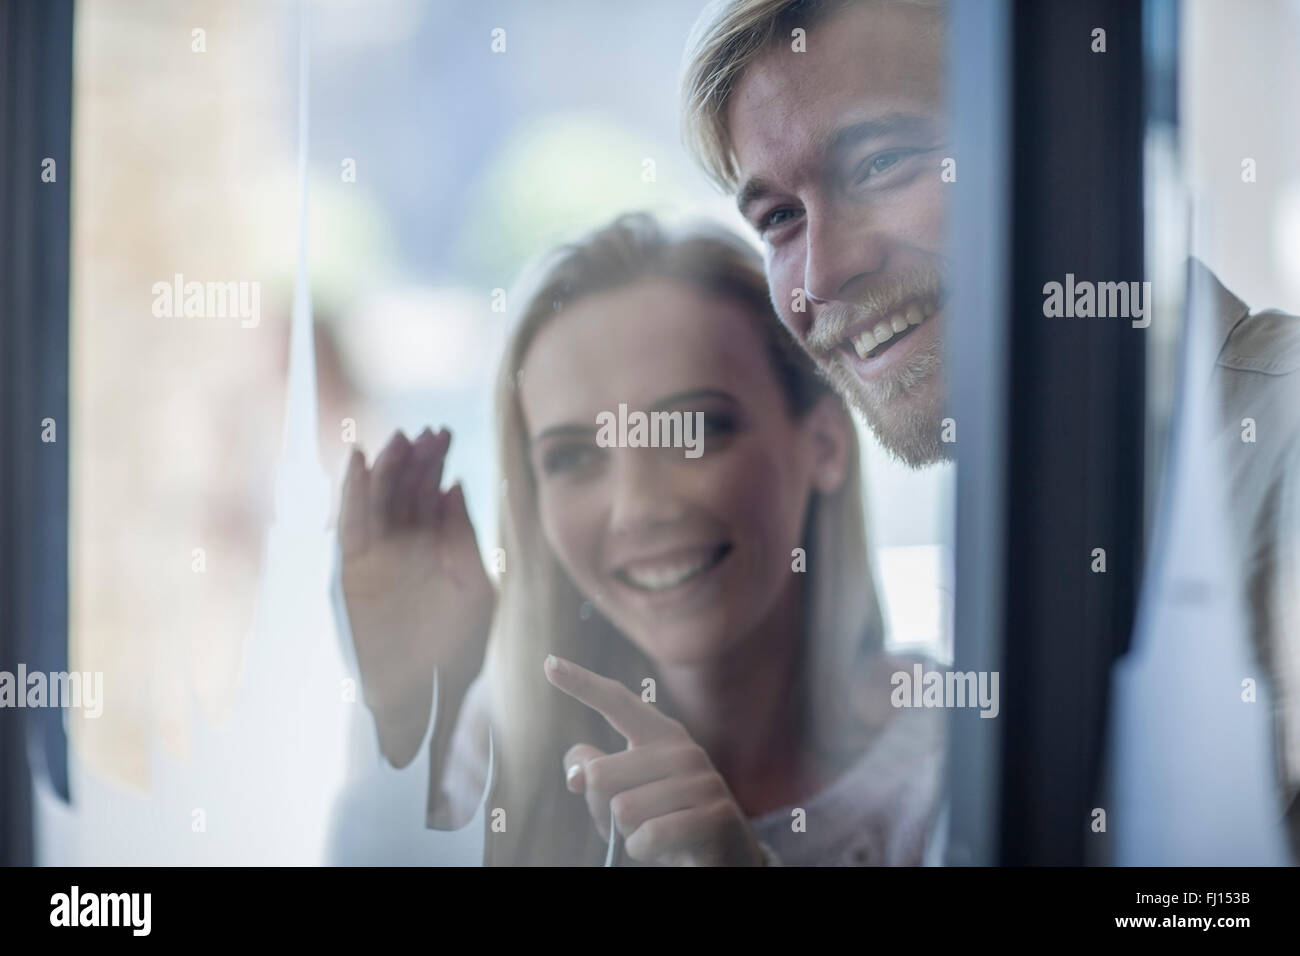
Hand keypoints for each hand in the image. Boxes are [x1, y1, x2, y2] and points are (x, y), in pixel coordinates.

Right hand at [339, 427, 493, 765]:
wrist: (424, 699)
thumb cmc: (456, 652)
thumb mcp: (475, 588)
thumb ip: (464, 538)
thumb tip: (455, 487)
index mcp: (433, 552)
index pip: (430, 497)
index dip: (435, 465)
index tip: (444, 434)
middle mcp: (401, 552)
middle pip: (403, 493)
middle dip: (414, 461)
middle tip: (428, 430)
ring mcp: (375, 561)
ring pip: (376, 503)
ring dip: (385, 470)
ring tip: (400, 439)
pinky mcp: (350, 573)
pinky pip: (349, 526)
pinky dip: (352, 493)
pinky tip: (359, 461)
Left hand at [544, 654, 765, 866]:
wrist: (726, 856)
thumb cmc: (666, 821)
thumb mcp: (626, 796)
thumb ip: (597, 776)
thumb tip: (578, 775)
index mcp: (660, 735)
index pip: (617, 703)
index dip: (582, 684)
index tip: (549, 664)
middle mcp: (683, 749)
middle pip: (600, 775)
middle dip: (603, 811)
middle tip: (637, 823)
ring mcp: (703, 781)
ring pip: (623, 811)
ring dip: (628, 836)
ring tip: (656, 834)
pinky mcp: (715, 816)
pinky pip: (649, 836)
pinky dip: (645, 852)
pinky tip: (668, 851)